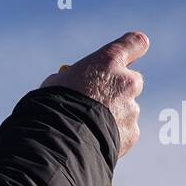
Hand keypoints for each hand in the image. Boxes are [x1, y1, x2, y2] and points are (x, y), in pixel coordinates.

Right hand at [41, 31, 149, 157]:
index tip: (131, 55)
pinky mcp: (131, 133)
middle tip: (98, 103)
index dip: (133, 50)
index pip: (135, 43)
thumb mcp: (58, 83)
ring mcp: (131, 109)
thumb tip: (75, 84)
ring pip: (126, 110)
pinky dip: (113, 136)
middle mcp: (126, 81)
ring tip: (87, 128)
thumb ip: (76, 78)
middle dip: (118, 91)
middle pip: (131, 81)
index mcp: (108, 62)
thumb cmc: (51, 107)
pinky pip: (124, 133)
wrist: (59, 140)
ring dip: (113, 117)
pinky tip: (92, 141)